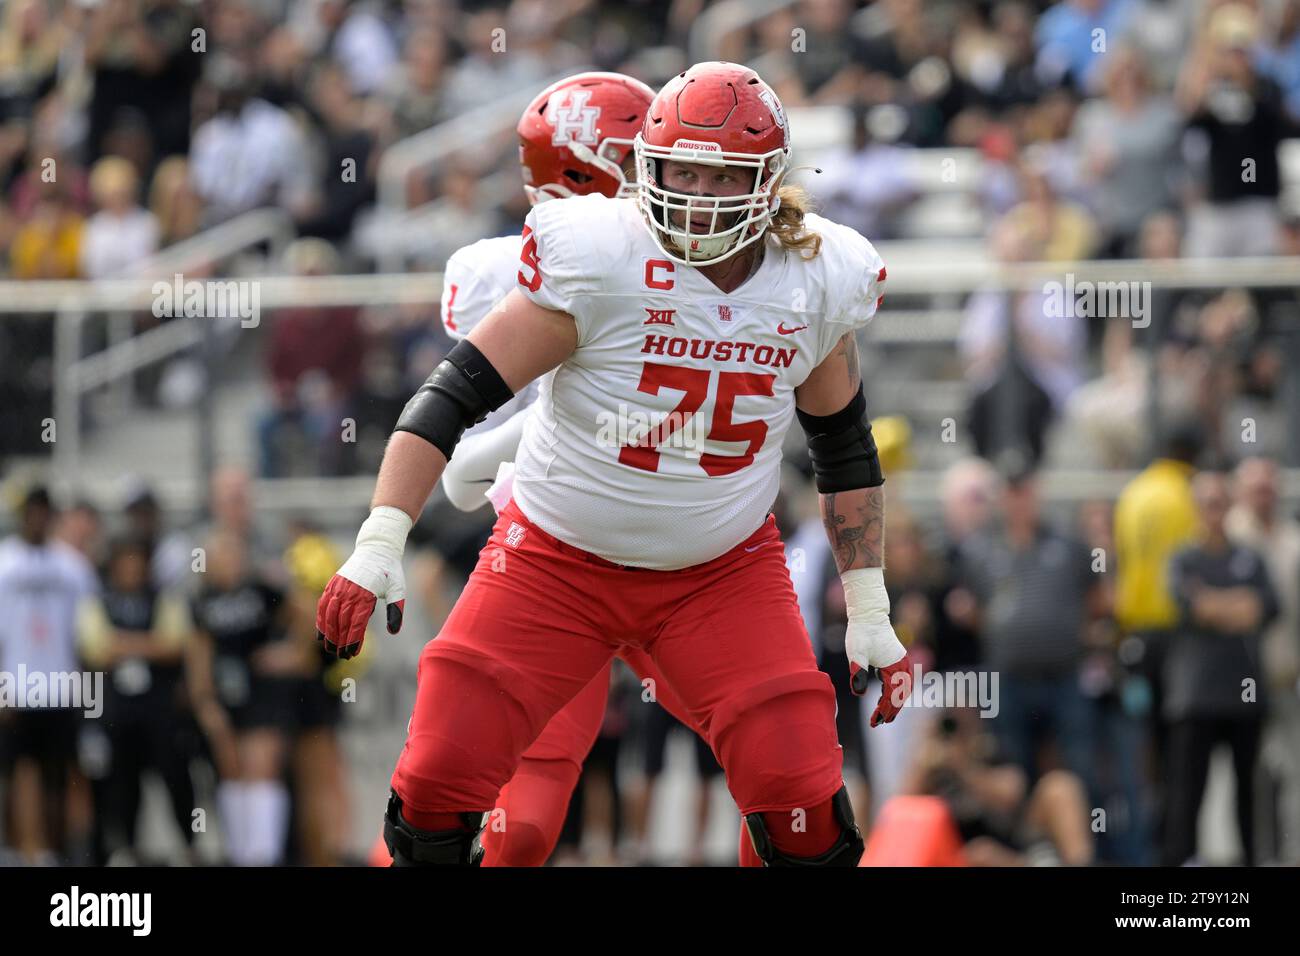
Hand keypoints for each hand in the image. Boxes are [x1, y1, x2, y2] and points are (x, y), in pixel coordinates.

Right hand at [316, 506, 411, 658]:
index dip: (352, 640)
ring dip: (328, 633)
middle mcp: (350, 591)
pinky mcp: (333, 583)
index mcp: (366, 594)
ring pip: (329, 614)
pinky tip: (320, 632)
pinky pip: (323, 603)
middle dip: (340, 641)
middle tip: (341, 656)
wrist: (377, 547)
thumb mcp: (398, 588)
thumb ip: (396, 610)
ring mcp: (339, 586)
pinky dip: (320, 619)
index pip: (356, 623)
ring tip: (329, 648)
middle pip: (341, 622)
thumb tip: (393, 631)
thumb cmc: (390, 570)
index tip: (351, 654)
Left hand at [841, 568, 913, 726]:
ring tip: (883, 714)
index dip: (884, 711)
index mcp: (895, 667)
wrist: (869, 614)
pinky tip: (885, 697)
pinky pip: (901, 681)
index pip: (892, 696)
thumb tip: (859, 692)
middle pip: (901, 696)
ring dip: (895, 702)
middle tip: (878, 722)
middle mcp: (902, 666)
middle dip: (891, 710)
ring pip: (903, 689)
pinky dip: (895, 692)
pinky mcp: (898, 659)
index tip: (875, 722)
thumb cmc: (861, 633)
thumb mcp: (856, 653)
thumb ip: (858, 672)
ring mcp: (902, 662)